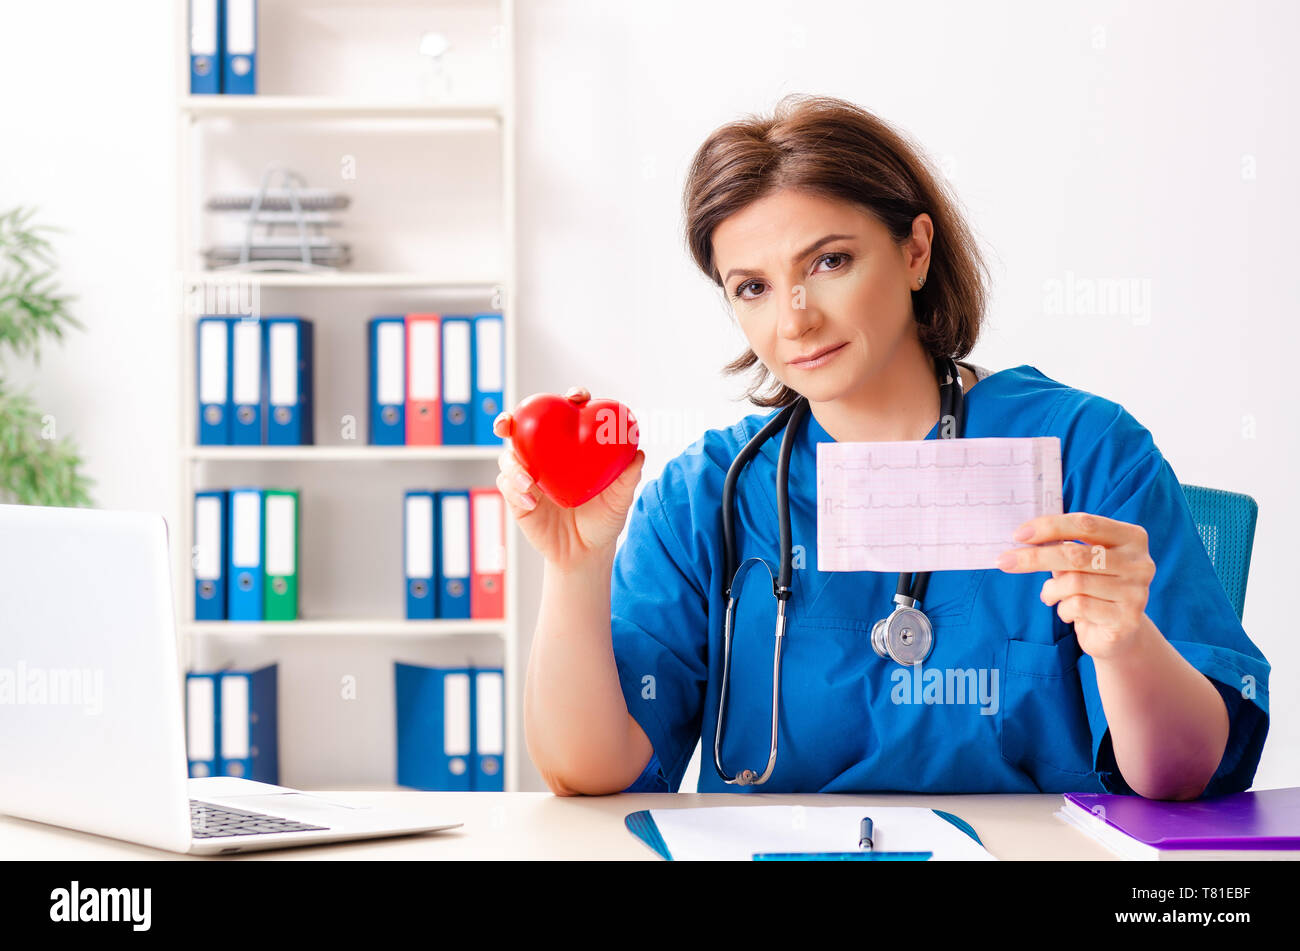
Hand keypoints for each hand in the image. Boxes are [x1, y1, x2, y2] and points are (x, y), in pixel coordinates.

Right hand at [493, 385, 645, 570]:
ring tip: (530, 481)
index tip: (575, 398)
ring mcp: (528, 474)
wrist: (585, 553)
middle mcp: (546, 454)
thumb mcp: (619, 500)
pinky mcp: (517, 496)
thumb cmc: (603, 519)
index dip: (571, 398)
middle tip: (508, 423)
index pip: (568, 413)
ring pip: (509, 457)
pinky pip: (507, 486)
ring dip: (514, 465)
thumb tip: (639, 454)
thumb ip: (627, 478)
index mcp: (571, 446)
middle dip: (510, 419)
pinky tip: (530, 501)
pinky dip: (515, 490)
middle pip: (522, 428)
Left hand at [996, 512, 1156, 660]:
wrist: (1117, 632)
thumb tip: (1024, 537)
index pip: (1085, 524)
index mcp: (1131, 537)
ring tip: (1050, 595)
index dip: (1049, 527)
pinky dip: (1063, 609)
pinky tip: (1069, 612)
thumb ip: (1062, 547)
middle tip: (1004, 561)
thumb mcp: (1080, 562)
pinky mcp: (1127, 619)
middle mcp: (1140, 563)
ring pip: (1073, 583)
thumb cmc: (1093, 587)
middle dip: (1034, 557)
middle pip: (1075, 554)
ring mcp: (1137, 592)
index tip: (1018, 534)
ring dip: (1051, 590)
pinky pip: (1078, 607)